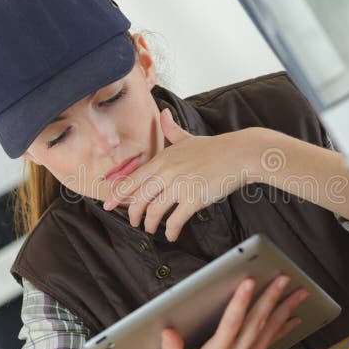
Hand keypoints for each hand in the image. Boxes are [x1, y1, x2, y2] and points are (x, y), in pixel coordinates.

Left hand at [103, 108, 260, 240]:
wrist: (239, 154)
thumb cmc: (215, 148)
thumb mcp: (188, 138)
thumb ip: (171, 130)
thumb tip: (163, 114)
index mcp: (162, 159)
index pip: (133, 179)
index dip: (118, 194)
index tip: (109, 204)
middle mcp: (167, 172)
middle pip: (139, 198)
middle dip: (134, 214)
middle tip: (135, 222)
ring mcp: (180, 185)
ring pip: (155, 211)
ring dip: (151, 224)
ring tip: (153, 229)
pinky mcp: (194, 198)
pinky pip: (175, 220)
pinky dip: (171, 230)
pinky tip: (172, 234)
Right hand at [145, 275, 306, 348]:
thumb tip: (169, 333)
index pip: (231, 324)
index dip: (241, 302)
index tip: (249, 283)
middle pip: (256, 324)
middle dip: (271, 299)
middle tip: (283, 280)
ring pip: (268, 332)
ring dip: (284, 311)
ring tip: (298, 295)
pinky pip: (268, 344)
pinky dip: (282, 330)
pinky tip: (293, 319)